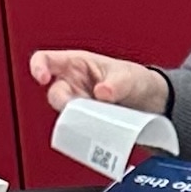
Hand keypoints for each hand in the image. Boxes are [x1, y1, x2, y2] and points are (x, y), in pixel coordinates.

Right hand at [32, 49, 171, 117]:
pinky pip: (79, 129)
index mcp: (77, 64)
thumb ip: (116, 83)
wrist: (151, 103)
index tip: (43, 78)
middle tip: (84, 108)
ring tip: (100, 119)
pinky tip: (101, 131)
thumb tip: (101, 93)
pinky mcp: (87, 123)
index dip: (38, 67)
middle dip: (66, 103)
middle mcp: (73, 84)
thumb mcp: (129, 77)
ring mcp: (79, 105)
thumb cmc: (135, 81)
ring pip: (66, 115)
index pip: (46, 60)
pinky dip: (87, 131)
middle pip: (55, 94)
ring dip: (79, 119)